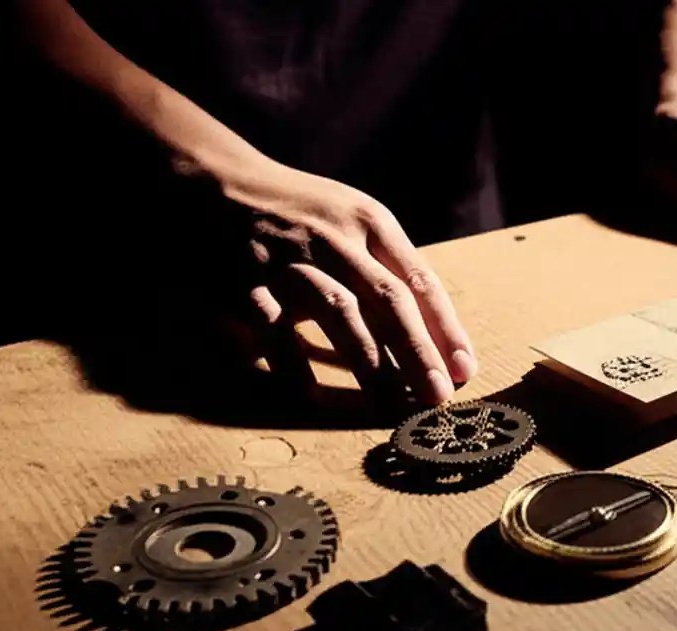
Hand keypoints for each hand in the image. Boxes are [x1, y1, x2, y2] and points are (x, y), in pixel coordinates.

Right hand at [208, 155, 475, 405]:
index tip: (466, 370)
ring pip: (339, 312)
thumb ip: (389, 268)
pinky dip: (293, 362)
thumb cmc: (297, 213)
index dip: (445, 329)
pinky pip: (273, 327)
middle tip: (438, 396)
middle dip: (418, 351)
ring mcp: (287, 258)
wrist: (210, 179)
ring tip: (389, 406)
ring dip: (369, 363)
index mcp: (369, 222)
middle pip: (387, 299)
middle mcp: (334, 237)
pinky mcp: (240, 280)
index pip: (419, 280)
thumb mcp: (351, 220)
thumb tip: (438, 336)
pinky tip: (311, 395)